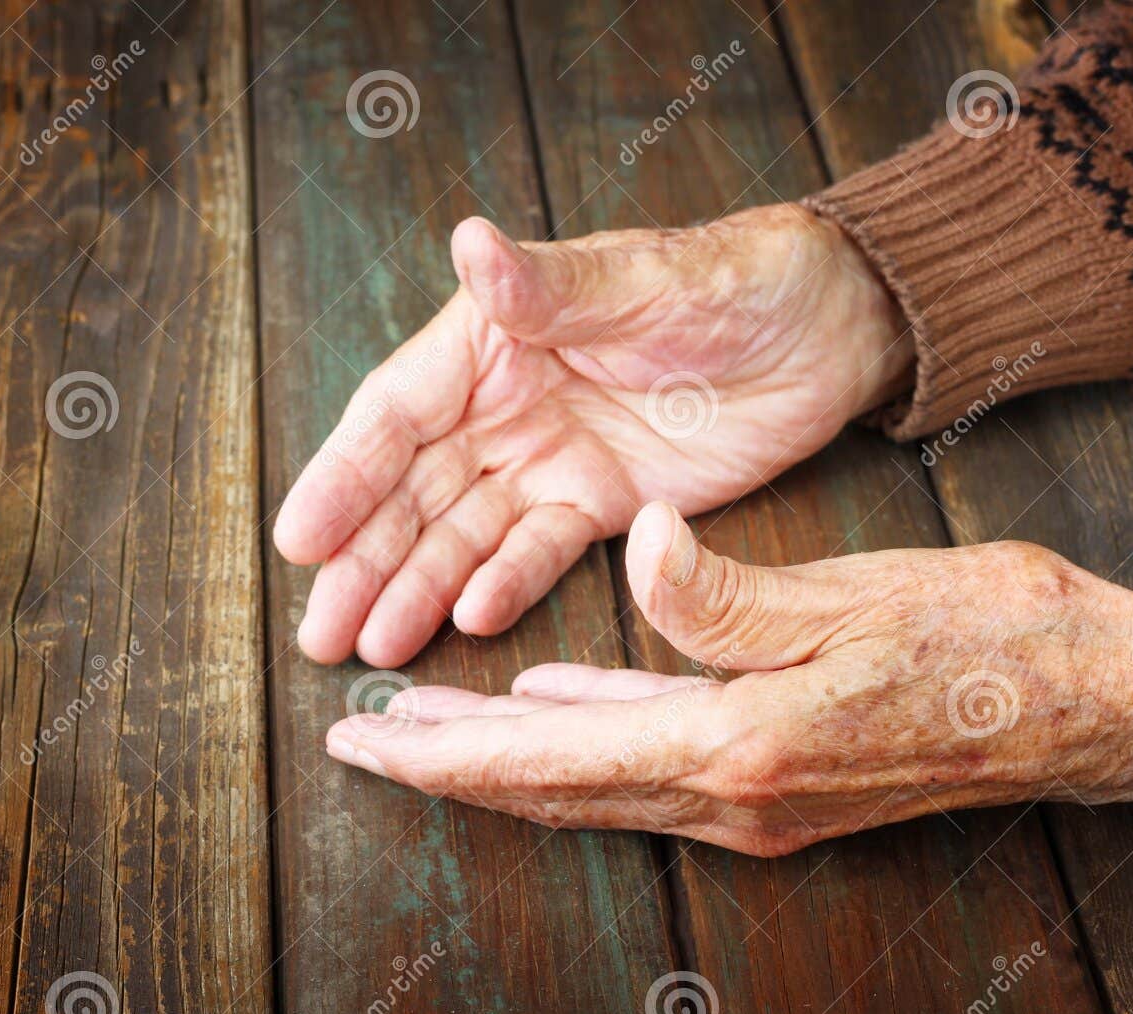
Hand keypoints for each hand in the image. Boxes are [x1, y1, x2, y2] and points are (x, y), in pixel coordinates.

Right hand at [274, 205, 912, 666]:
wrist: (831, 331)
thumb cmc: (736, 279)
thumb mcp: (642, 280)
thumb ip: (549, 285)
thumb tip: (468, 243)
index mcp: (493, 335)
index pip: (398, 413)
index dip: (345, 478)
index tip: (301, 541)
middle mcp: (505, 402)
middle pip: (414, 490)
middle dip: (363, 561)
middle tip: (316, 633)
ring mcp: (550, 457)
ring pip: (464, 535)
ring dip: (416, 590)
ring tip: (370, 652)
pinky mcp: (603, 504)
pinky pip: (538, 553)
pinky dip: (504, 587)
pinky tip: (468, 624)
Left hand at [324, 504, 1132, 856]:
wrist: (1091, 703)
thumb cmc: (986, 643)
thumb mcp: (854, 599)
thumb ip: (725, 594)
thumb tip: (638, 549)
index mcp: (738, 746)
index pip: (552, 761)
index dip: (448, 751)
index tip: (365, 739)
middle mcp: (733, 794)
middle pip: (555, 789)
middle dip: (450, 765)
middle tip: (361, 742)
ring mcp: (758, 799)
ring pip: (596, 784)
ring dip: (505, 759)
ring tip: (426, 729)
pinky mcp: (781, 782)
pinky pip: (653, 767)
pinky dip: (587, 744)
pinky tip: (551, 715)